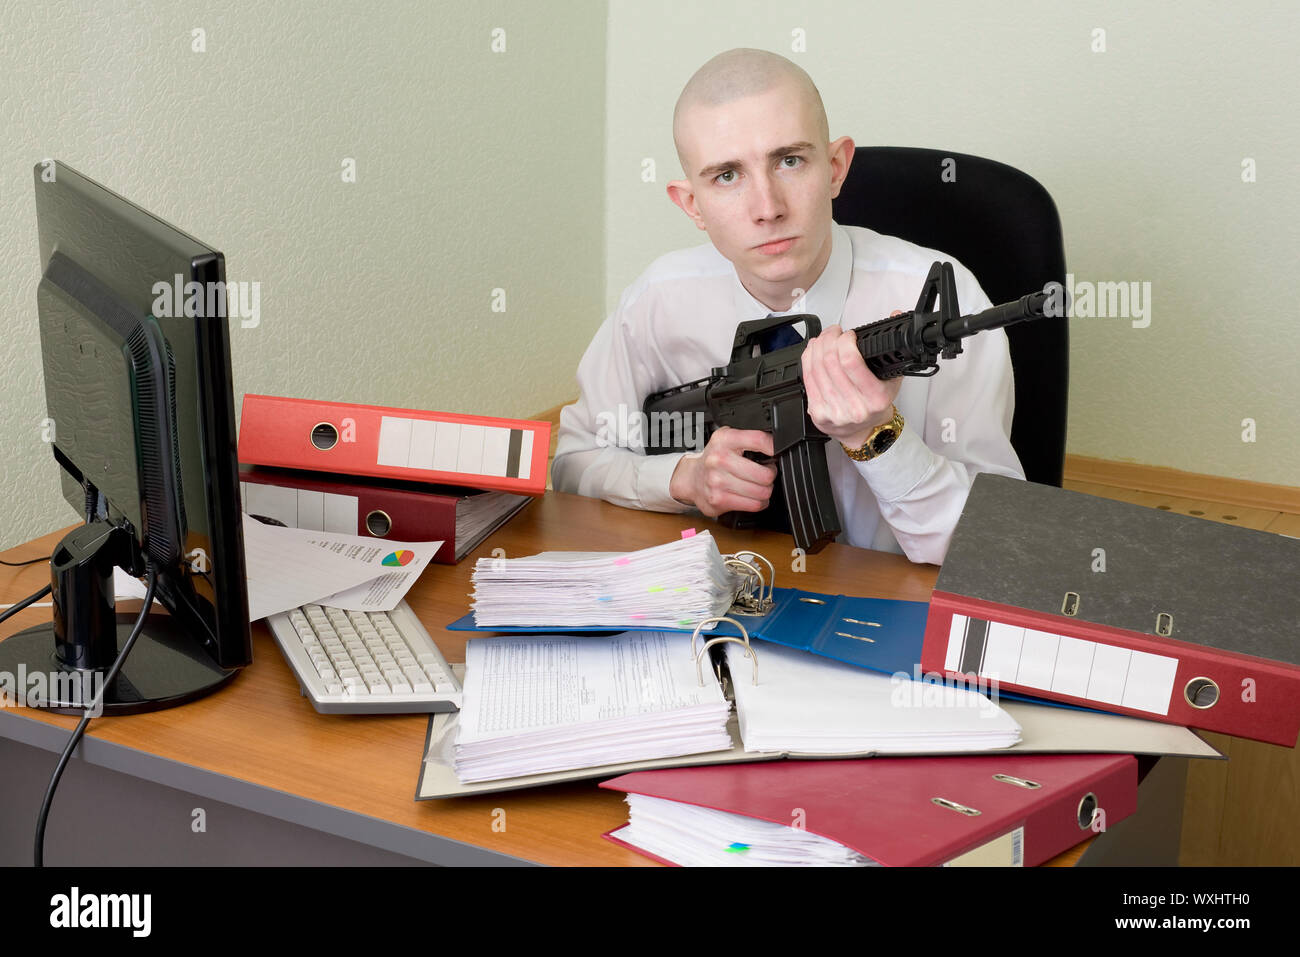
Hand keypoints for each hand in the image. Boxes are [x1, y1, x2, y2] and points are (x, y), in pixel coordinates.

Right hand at [669, 427, 776, 516]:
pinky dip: (759, 503)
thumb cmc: (714, 459)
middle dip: (770, 476)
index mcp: (724, 439)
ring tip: (759, 486)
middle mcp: (719, 459)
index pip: (758, 440)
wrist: (691, 479)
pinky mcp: (718, 499)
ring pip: (761, 492)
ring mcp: (717, 481)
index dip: (774, 448)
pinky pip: (753, 505)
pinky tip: (754, 497)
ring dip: (765, 491)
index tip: (777, 453)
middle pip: (764, 474)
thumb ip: (749, 439)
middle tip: (765, 474)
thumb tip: (776, 445)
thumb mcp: (728, 439)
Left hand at [802, 313, 903, 448]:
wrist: (865, 431)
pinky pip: (807, 378)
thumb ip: (894, 346)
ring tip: (825, 338)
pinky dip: (808, 358)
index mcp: (875, 398)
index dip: (845, 341)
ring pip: (816, 368)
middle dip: (830, 339)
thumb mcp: (893, 378)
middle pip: (830, 362)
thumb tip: (895, 315)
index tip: (849, 335)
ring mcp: (833, 411)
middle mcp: (854, 407)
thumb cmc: (877, 404)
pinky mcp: (817, 413)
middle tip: (834, 332)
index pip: (851, 361)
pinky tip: (814, 350)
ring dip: (818, 345)